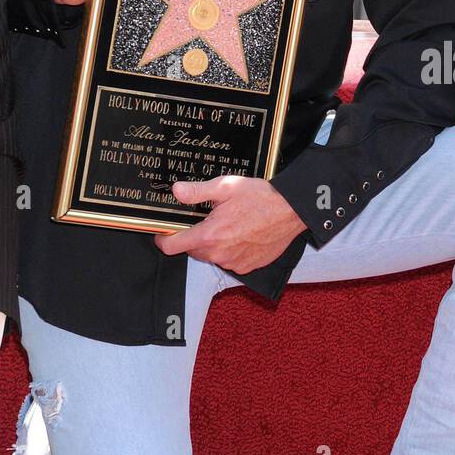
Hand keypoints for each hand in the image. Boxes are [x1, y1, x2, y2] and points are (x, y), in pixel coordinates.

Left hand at [154, 176, 306, 274]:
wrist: (292, 211)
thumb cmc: (261, 198)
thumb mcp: (226, 187)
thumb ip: (197, 191)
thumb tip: (176, 191)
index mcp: (209, 235)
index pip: (172, 246)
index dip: (163, 239)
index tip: (164, 233)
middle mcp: (219, 254)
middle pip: (193, 251)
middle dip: (194, 237)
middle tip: (208, 220)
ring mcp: (234, 263)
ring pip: (212, 256)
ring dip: (214, 245)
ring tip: (230, 226)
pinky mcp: (247, 267)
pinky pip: (230, 261)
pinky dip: (231, 251)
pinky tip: (242, 235)